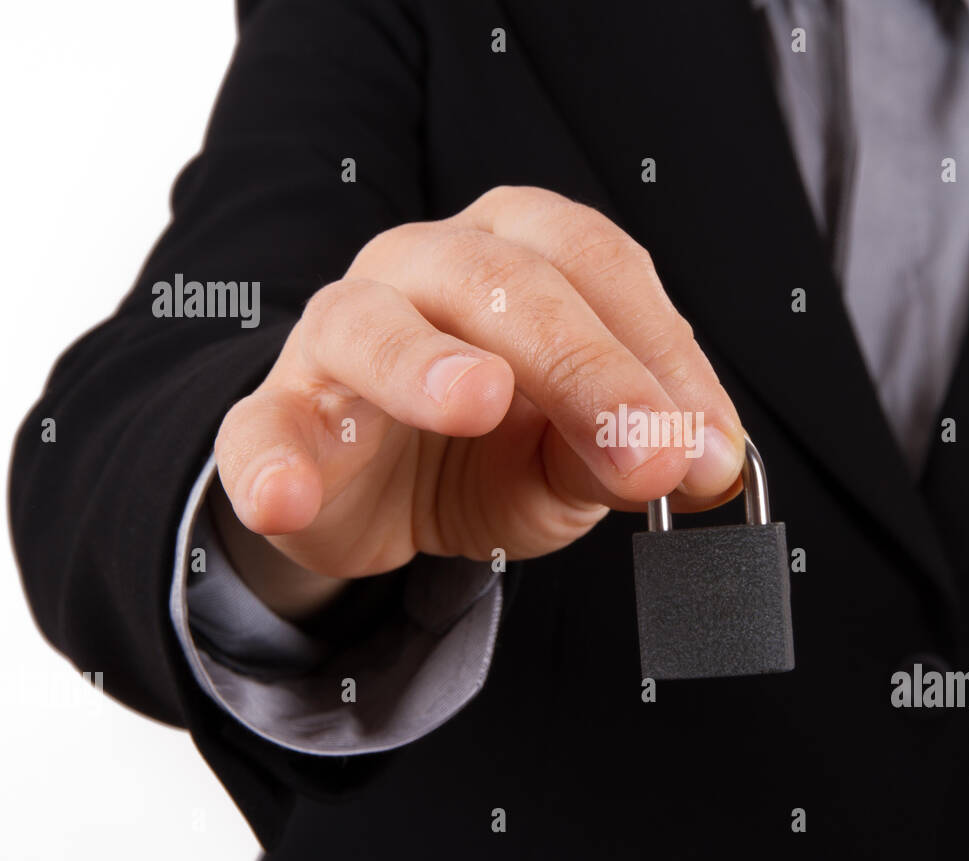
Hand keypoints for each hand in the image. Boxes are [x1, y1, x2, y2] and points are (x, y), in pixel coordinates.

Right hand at [212, 186, 744, 613]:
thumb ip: (628, 451)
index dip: (659, 348)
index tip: (707, 442)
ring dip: (424, 363)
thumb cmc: (488, 452)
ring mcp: (339, 336)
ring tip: (477, 403)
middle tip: (643, 448)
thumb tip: (706, 462)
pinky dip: (270, 463)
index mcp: (514, 254)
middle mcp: (422, 268)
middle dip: (583, 365)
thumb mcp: (571, 456)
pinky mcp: (276, 416)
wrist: (373, 494)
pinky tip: (287, 497)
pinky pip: (259, 429)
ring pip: (370, 325)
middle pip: (502, 283)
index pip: (597, 265)